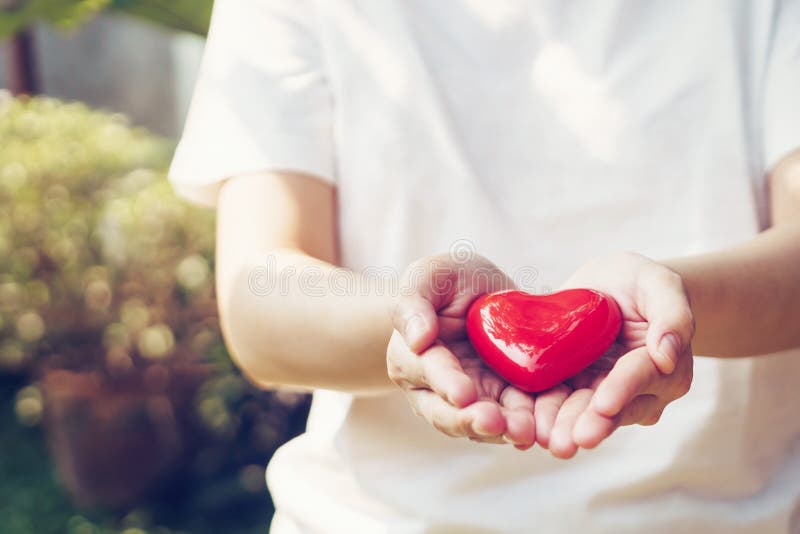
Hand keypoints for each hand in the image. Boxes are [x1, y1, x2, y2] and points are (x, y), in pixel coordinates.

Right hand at [387, 253, 536, 448]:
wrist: (485, 294)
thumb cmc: (451, 281)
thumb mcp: (432, 275)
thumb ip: (414, 302)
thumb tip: (417, 340)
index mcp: (413, 358)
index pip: (428, 372)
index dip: (445, 383)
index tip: (464, 394)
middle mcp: (435, 389)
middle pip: (448, 414)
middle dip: (472, 421)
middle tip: (495, 423)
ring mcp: (471, 401)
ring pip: (481, 425)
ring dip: (502, 432)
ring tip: (524, 432)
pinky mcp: (503, 405)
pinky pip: (514, 422)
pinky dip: (529, 426)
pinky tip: (544, 427)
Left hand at [535, 252, 694, 457]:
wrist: (612, 287)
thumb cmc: (641, 283)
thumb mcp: (660, 284)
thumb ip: (672, 314)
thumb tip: (667, 355)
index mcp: (662, 367)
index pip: (641, 377)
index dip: (622, 391)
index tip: (604, 406)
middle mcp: (636, 391)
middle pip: (612, 407)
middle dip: (589, 424)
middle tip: (569, 442)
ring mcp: (601, 393)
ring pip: (583, 413)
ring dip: (563, 427)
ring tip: (546, 440)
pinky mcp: (572, 389)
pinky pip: (557, 403)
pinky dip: (542, 415)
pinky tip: (526, 429)